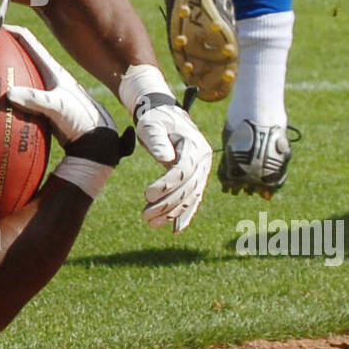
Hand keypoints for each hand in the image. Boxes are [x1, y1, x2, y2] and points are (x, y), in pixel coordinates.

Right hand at [3, 25, 115, 143]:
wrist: (94, 140)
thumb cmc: (82, 119)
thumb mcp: (59, 107)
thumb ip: (37, 100)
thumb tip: (10, 94)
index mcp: (51, 68)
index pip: (28, 40)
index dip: (11, 30)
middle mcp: (45, 76)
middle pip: (18, 56)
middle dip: (1, 50)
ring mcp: (42, 92)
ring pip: (16, 77)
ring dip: (1, 74)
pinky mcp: (40, 107)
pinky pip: (18, 98)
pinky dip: (5, 99)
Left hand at [133, 94, 211, 231]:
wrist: (166, 118)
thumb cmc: (156, 120)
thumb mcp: (152, 125)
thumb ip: (156, 140)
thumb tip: (164, 158)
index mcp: (194, 146)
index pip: (184, 170)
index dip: (167, 184)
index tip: (148, 194)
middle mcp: (203, 161)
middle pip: (188, 187)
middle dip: (167, 203)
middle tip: (145, 215)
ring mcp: (202, 172)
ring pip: (190, 197)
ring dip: (172, 213)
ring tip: (150, 222)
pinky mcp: (196, 180)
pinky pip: (192, 200)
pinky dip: (184, 216)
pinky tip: (175, 230)